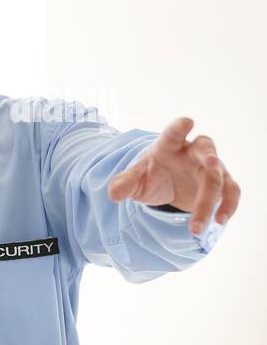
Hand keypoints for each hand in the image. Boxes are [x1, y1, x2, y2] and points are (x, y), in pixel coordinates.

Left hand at [107, 117, 240, 234]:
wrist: (166, 185)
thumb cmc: (150, 176)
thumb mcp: (134, 180)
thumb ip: (124, 184)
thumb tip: (113, 193)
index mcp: (169, 146)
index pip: (173, 134)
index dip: (179, 127)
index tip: (187, 121)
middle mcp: (194, 152)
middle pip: (206, 152)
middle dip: (210, 158)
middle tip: (211, 164)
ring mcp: (212, 167)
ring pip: (219, 178)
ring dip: (213, 200)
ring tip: (205, 223)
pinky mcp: (222, 183)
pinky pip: (231, 192)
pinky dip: (228, 206)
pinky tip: (219, 222)